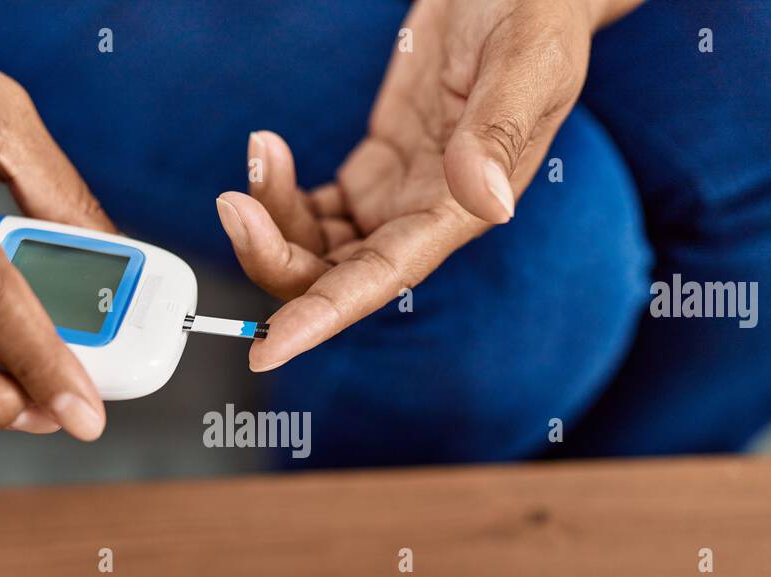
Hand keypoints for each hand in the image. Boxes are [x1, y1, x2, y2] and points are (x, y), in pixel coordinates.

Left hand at [217, 0, 639, 371]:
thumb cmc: (538, 19)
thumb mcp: (526, 66)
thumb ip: (497, 134)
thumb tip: (484, 201)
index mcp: (460, 208)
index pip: (380, 280)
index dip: (321, 318)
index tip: (267, 349)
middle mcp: (425, 215)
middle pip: (332, 275)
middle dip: (273, 255)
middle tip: (233, 203)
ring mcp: (398, 194)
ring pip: (317, 246)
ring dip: (272, 219)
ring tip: (259, 152)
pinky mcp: (381, 166)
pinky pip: (318, 210)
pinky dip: (281, 195)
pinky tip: (270, 155)